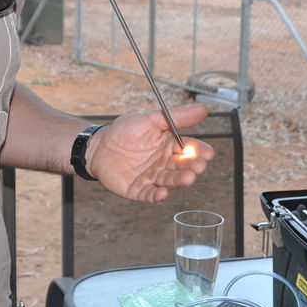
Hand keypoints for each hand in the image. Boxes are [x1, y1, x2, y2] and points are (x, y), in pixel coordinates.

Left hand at [86, 104, 214, 202]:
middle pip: (182, 167)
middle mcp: (164, 164)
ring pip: (169, 181)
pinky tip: (163, 194)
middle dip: (192, 167)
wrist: (98, 145)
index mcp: (170, 146)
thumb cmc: (125, 130)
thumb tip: (204, 110)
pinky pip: (150, 195)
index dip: (200, 151)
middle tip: (199, 166)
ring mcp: (152, 178)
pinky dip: (157, 196)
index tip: (208, 153)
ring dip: (179, 181)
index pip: (189, 149)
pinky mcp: (139, 190)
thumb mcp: (151, 118)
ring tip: (188, 178)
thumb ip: (177, 117)